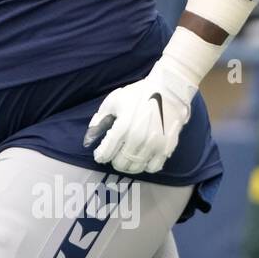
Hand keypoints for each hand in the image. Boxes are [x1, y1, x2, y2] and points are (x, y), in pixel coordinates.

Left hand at [84, 55, 196, 174]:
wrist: (169, 89)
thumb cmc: (139, 94)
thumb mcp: (114, 100)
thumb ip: (99, 120)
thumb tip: (89, 139)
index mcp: (122, 126)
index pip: (105, 153)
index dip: (100, 156)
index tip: (100, 154)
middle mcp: (137, 138)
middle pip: (120, 163)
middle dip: (114, 161)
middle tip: (114, 155)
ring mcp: (153, 144)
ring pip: (135, 168)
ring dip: (128, 166)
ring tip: (127, 158)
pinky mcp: (167, 147)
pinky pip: (153, 168)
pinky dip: (145, 166)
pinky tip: (143, 158)